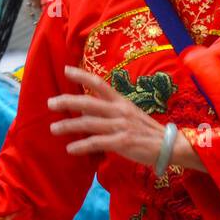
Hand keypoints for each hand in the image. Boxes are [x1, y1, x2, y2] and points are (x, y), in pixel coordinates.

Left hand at [48, 65, 167, 160]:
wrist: (168, 145)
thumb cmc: (145, 131)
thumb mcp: (128, 115)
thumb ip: (107, 112)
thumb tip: (84, 113)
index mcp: (121, 101)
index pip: (99, 84)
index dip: (82, 76)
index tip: (66, 70)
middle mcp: (119, 110)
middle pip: (88, 103)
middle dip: (67, 102)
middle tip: (50, 103)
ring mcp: (120, 126)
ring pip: (89, 123)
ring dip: (68, 126)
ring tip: (53, 128)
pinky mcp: (122, 142)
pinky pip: (97, 143)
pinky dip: (82, 146)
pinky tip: (70, 149)